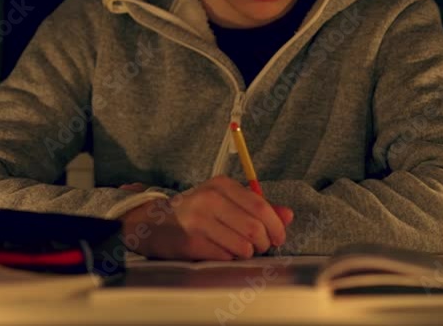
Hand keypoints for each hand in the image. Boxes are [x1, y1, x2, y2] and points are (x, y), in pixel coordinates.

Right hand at [119, 175, 293, 260]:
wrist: (154, 223)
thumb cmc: (196, 212)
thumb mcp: (225, 201)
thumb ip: (257, 207)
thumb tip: (288, 215)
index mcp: (220, 185)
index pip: (259, 205)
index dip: (276, 225)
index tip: (279, 238)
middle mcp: (209, 199)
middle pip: (254, 228)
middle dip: (263, 243)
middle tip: (259, 247)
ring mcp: (198, 221)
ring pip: (243, 246)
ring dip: (247, 253)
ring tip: (239, 249)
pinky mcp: (190, 243)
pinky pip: (226, 257)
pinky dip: (229, 258)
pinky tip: (220, 251)